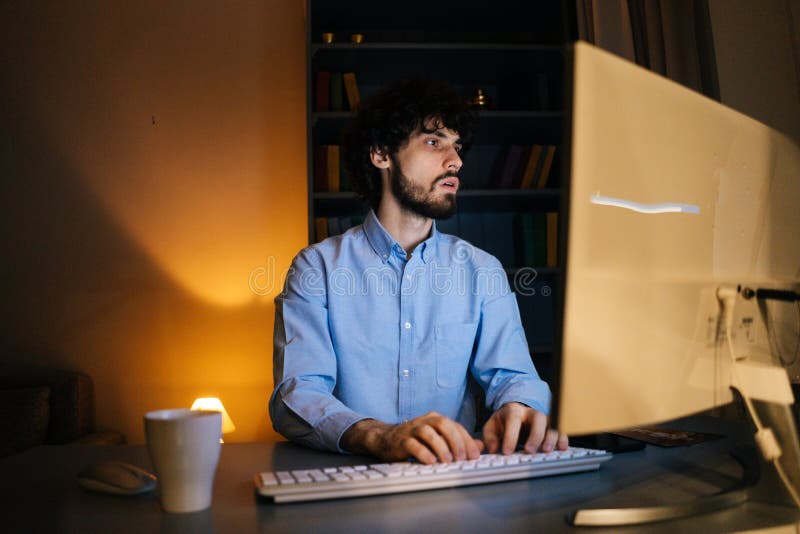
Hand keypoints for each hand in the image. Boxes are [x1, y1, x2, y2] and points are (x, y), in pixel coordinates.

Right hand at [340, 412, 482, 463]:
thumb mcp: (438, 438)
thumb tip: (480, 446)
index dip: (466, 440)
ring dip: (441, 447)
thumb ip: (458, 441)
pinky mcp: (400, 440)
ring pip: (428, 433)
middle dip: (456, 441)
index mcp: (435, 418)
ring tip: (448, 461)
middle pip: (443, 425)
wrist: (385, 439)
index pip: (455, 426)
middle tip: (462, 458)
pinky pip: (413, 444)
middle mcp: (424, 421)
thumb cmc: (415, 440)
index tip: (474, 455)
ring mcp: (411, 429)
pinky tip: (431, 462)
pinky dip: (423, 453)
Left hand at [482, 402, 567, 454]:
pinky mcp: (553, 425)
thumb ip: (490, 437)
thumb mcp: (492, 426)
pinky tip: (562, 448)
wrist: (518, 411)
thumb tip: (493, 449)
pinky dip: (563, 438)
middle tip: (529, 450)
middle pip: (538, 418)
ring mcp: (544, 418)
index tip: (507, 452)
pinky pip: (561, 430)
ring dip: (551, 437)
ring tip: (547, 451)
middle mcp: (531, 412)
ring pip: (552, 423)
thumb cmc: (505, 421)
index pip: (513, 420)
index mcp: (514, 410)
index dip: (511, 436)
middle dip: (534, 435)